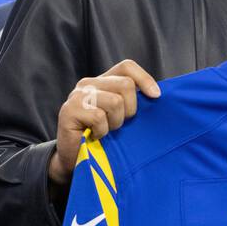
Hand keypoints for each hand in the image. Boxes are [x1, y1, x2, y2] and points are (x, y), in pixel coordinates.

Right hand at [48, 59, 161, 185]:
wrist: (74, 158)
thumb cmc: (102, 137)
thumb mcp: (120, 116)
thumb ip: (132, 102)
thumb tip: (157, 95)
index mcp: (102, 81)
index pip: (126, 67)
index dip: (144, 79)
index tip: (156, 96)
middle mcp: (88, 84)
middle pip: (125, 84)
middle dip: (130, 109)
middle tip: (119, 124)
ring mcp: (77, 95)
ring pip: (115, 101)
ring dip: (116, 122)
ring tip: (106, 130)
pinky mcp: (69, 110)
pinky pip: (99, 117)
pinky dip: (102, 131)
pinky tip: (95, 136)